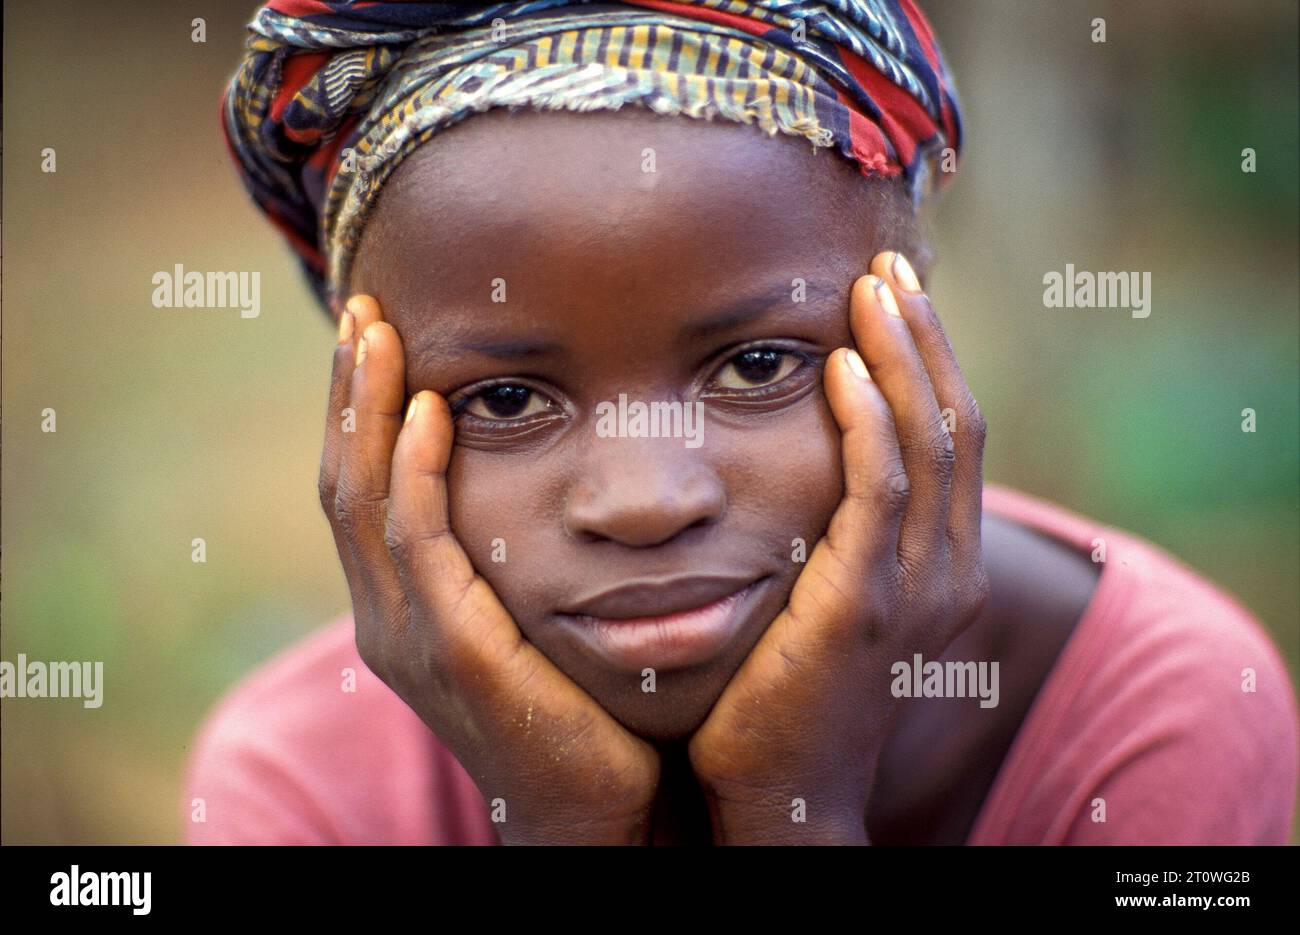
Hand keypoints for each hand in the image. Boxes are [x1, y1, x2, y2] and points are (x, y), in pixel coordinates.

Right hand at [319, 295, 660, 844]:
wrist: (599, 811)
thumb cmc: (582, 710)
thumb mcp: (530, 620)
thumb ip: (512, 561)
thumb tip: (541, 483)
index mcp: (405, 609)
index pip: (366, 491)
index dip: (361, 412)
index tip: (375, 334)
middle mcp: (388, 620)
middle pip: (346, 483)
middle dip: (349, 394)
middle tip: (362, 310)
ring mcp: (410, 639)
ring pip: (366, 503)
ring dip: (366, 413)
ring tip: (377, 333)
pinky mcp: (453, 655)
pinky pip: (419, 548)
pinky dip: (412, 476)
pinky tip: (426, 415)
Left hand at [686, 253, 989, 843]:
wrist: (779, 797)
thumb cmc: (785, 695)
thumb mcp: (828, 604)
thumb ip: (838, 539)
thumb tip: (807, 466)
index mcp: (942, 567)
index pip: (952, 442)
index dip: (931, 362)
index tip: (895, 295)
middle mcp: (947, 571)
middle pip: (956, 426)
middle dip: (924, 338)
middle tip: (889, 265)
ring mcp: (915, 590)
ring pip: (929, 444)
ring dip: (902, 356)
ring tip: (872, 286)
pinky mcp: (865, 607)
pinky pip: (879, 491)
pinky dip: (870, 421)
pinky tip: (840, 366)